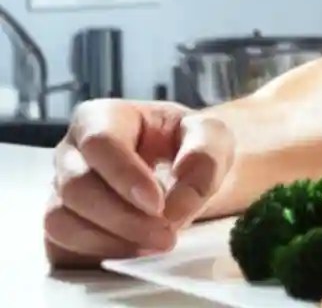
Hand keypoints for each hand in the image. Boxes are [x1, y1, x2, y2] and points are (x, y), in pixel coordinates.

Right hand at [44, 99, 233, 266]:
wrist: (183, 167)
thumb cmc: (190, 144)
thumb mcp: (212, 136)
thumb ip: (203, 158)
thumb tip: (175, 204)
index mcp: (103, 117)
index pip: (99, 142)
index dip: (125, 176)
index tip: (158, 205)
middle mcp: (72, 151)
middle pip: (77, 186)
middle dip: (123, 218)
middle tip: (166, 236)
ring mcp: (61, 188)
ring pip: (62, 220)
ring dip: (111, 240)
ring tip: (156, 243)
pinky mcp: (61, 222)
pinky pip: (62, 244)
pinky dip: (99, 253)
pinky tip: (136, 250)